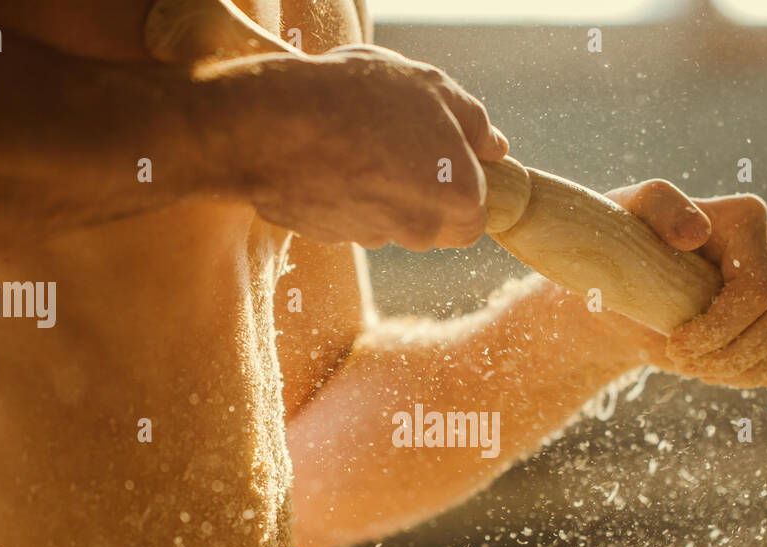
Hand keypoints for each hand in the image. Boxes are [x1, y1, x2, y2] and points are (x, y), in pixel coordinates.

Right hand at [201, 45, 507, 249]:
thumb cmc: (359, 100)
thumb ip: (472, 122)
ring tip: (357, 139)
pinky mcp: (329, 236)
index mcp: (458, 200)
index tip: (442, 155)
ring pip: (390, 220)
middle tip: (399, 142)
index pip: (475, 214)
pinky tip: (327, 154)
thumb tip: (493, 147)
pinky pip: (349, 215)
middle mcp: (419, 231)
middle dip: (424, 190)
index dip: (462, 184)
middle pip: (434, 222)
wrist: (273, 126)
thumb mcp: (432, 88)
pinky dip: (345, 192)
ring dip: (382, 189)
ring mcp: (371, 237)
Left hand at [602, 180, 766, 387]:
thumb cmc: (628, 248)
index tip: (676, 347)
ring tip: (698, 368)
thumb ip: (657, 206)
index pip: (755, 291)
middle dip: (731, 355)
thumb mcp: (627, 217)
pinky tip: (723, 372)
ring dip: (745, 369)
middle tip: (683, 362)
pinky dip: (766, 372)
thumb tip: (697, 232)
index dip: (719, 330)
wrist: (632, 289)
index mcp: (748, 219)